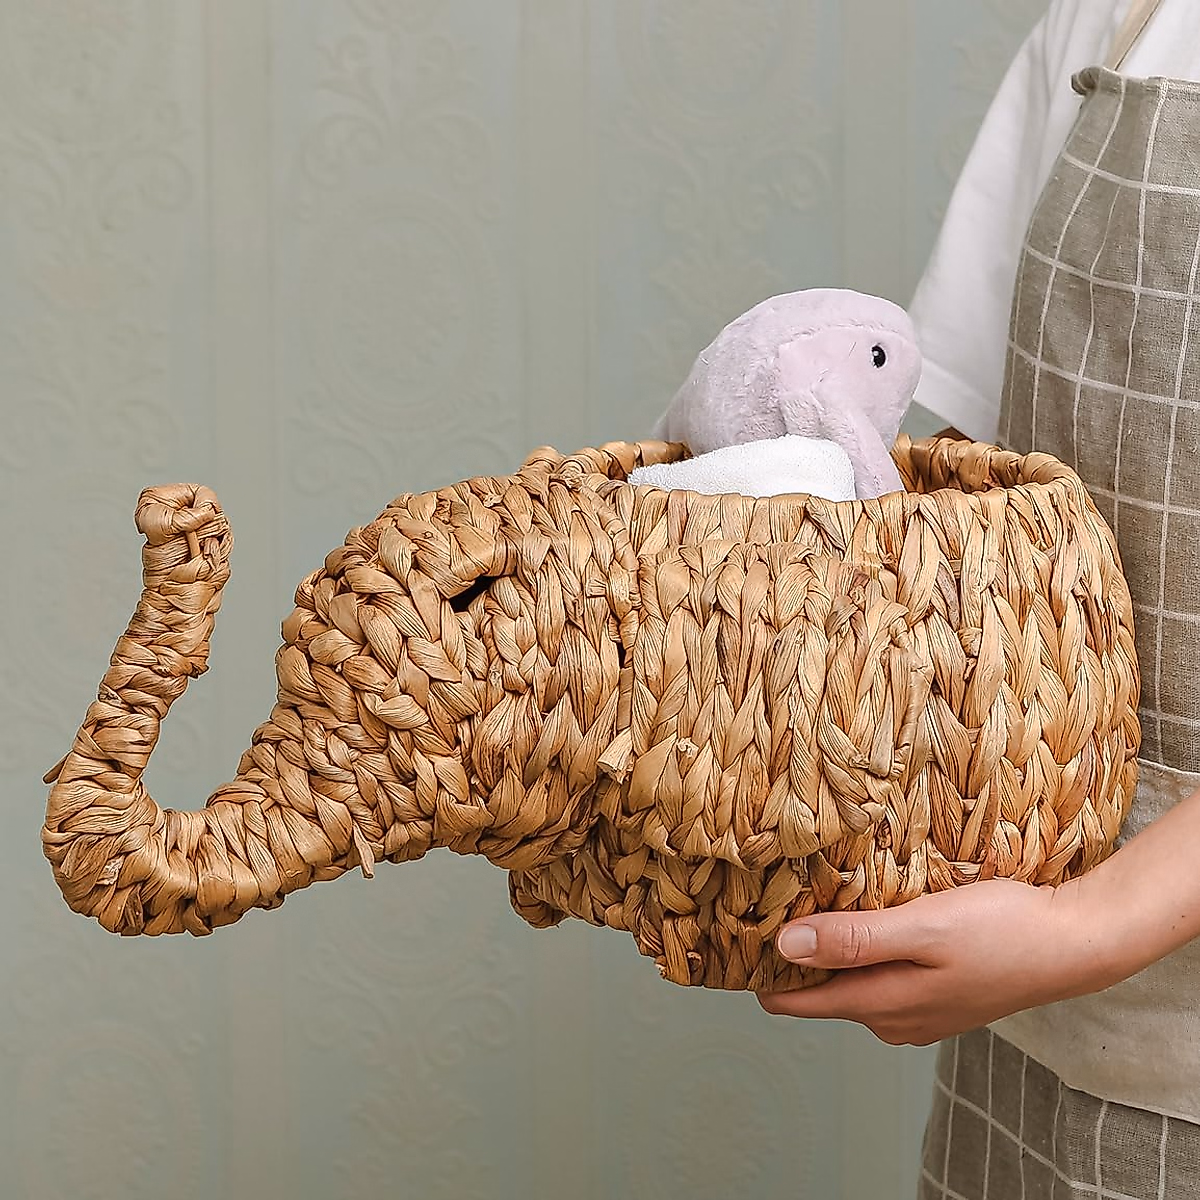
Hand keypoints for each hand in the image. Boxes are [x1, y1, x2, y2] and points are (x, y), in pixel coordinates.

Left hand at [756, 878, 1119, 1045]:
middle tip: (762, 908)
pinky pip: (882, 975)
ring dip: (830, 950)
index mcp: (882, 1005)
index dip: (761, 973)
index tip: (730, 942)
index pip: (798, 1000)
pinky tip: (863, 919)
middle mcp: (894, 1018)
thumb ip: (853, 940)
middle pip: (822, 990)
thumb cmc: (1001, 930)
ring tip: (803, 906)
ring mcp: (919, 1010)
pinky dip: (863, 950)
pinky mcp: (939, 993)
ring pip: (853, 982)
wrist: (1073, 942)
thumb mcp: (921, 928)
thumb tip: (785, 948)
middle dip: (792, 958)